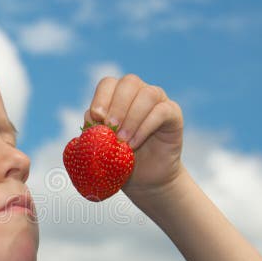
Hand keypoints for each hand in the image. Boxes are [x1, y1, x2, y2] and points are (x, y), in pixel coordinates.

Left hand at [84, 74, 183, 197]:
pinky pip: (161, 111)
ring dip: (131, 117)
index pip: (108, 84)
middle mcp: (139, 92)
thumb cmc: (119, 160)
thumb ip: (93, 131)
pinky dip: (145, 127)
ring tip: (122, 141)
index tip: (97, 118)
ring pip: (147, 94)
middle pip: (129, 82)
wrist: (145, 178)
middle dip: (117, 105)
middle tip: (110, 128)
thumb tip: (87, 119)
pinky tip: (134, 144)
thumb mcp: (101, 146)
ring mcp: (158, 101)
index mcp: (117, 95)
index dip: (101, 98)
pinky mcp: (173, 113)